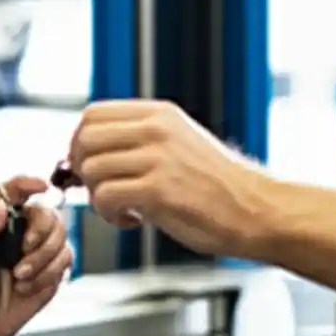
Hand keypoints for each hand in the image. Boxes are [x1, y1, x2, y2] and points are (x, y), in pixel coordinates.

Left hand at [0, 176, 73, 335]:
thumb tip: (1, 207)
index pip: (14, 190)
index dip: (28, 183)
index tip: (40, 187)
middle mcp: (21, 228)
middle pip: (46, 212)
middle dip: (40, 231)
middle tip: (24, 250)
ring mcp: (39, 248)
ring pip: (61, 235)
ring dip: (42, 258)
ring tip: (20, 276)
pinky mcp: (53, 268)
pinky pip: (65, 259)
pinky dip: (47, 274)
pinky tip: (27, 287)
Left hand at [69, 100, 270, 258]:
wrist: (256, 210)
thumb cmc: (217, 186)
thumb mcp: (179, 144)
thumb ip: (139, 142)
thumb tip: (85, 156)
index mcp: (160, 114)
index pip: (93, 114)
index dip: (80, 143)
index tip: (89, 166)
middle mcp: (157, 129)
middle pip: (85, 138)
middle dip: (81, 169)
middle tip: (100, 190)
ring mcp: (158, 158)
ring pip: (91, 169)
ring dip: (97, 196)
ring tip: (123, 209)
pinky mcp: (159, 190)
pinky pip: (105, 197)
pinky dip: (109, 215)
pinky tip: (133, 220)